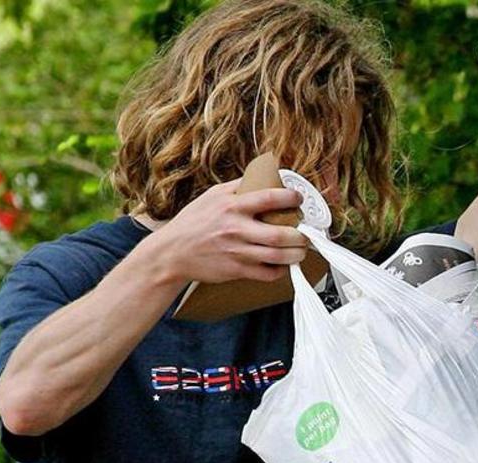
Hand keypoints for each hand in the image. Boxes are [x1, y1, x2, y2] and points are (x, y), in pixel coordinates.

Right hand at [138, 179, 309, 284]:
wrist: (171, 252)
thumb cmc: (194, 222)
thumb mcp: (212, 196)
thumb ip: (239, 186)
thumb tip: (264, 174)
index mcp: (232, 206)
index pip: (269, 198)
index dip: (291, 197)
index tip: (299, 199)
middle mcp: (236, 229)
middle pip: (280, 234)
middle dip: (301, 235)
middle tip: (306, 233)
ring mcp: (237, 252)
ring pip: (278, 256)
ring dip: (296, 254)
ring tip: (300, 249)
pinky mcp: (236, 270)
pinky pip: (267, 274)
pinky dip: (280, 271)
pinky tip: (282, 264)